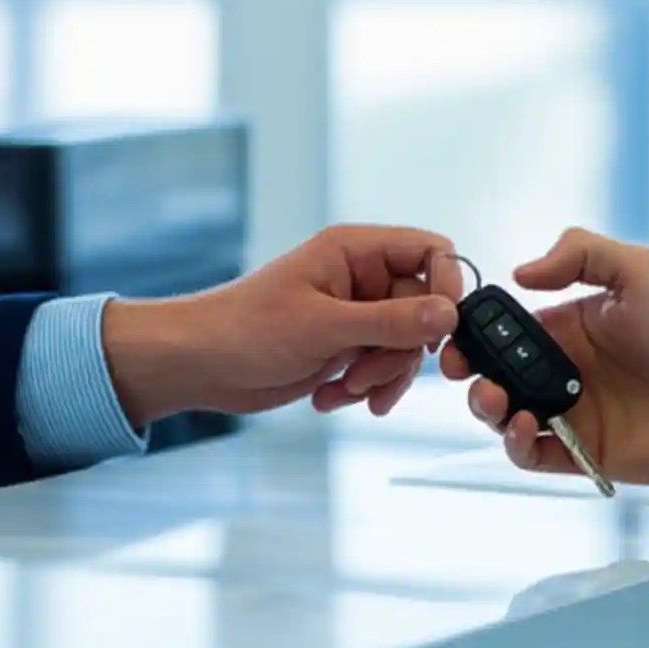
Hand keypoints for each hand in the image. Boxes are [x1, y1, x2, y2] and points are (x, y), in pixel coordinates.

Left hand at [103, 224, 462, 424]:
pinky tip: (331, 397)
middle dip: (402, 351)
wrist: (199, 366)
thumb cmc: (244, 329)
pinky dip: (364, 388)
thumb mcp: (325, 326)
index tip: (441, 329)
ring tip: (346, 390)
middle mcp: (360, 278)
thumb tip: (449, 314)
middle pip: (424, 308)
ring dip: (382, 376)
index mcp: (355, 250)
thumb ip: (392, 321)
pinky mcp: (345, 346)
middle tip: (369, 374)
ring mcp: (354, 314)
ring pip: (406, 345)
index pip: (430, 252)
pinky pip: (381, 367)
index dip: (447, 287)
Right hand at [441, 228, 648, 535]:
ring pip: (503, 414)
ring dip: (485, 406)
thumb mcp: (641, 270)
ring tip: (494, 398)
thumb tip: (521, 274)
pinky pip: (531, 454)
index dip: (477, 328)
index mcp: (572, 326)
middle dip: (466, 369)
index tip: (458, 327)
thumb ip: (580, 254)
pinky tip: (528, 425)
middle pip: (495, 371)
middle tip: (457, 367)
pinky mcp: (581, 453)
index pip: (508, 327)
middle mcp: (566, 370)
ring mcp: (571, 413)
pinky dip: (516, 443)